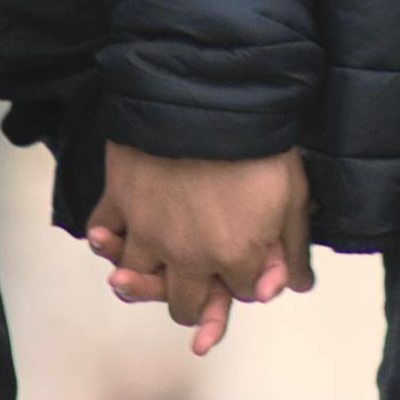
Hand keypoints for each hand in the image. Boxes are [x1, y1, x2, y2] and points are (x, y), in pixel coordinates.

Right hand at [91, 143, 315, 358]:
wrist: (211, 94)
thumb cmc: (257, 142)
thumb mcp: (293, 194)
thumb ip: (293, 246)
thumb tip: (297, 286)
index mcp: (233, 256)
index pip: (241, 293)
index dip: (249, 278)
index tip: (250, 257)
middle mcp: (186, 256)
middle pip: (185, 305)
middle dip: (197, 302)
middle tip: (200, 286)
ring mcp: (148, 230)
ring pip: (136, 279)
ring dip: (142, 281)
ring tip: (150, 270)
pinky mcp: (119, 200)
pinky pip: (102, 233)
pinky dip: (106, 240)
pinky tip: (113, 238)